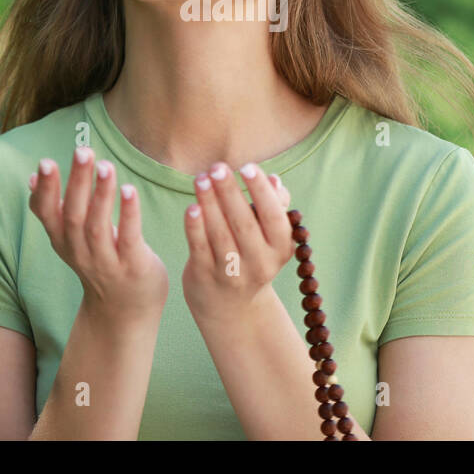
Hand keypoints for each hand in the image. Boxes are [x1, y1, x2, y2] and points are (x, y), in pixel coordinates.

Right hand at [27, 147, 168, 320]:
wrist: (123, 313)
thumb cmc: (99, 264)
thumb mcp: (69, 240)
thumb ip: (54, 210)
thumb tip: (34, 176)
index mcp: (63, 241)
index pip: (47, 213)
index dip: (45, 190)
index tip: (45, 162)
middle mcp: (79, 252)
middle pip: (73, 215)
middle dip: (77, 182)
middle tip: (83, 151)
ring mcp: (106, 261)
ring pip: (98, 227)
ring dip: (101, 195)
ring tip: (106, 166)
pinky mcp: (133, 266)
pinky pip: (129, 238)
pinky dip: (128, 214)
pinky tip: (129, 190)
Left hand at [181, 162, 293, 322]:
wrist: (232, 306)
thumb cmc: (253, 254)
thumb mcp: (272, 237)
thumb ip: (276, 205)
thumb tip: (275, 180)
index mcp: (280, 248)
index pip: (273, 217)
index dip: (261, 191)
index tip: (247, 167)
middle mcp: (259, 263)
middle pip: (244, 224)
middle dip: (229, 192)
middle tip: (217, 167)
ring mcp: (231, 272)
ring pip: (219, 233)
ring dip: (209, 203)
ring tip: (201, 178)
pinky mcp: (205, 275)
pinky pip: (199, 247)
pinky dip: (195, 227)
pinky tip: (192, 206)